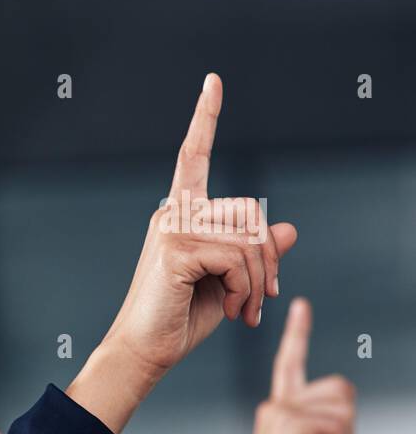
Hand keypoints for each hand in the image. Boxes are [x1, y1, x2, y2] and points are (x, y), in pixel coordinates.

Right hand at [102, 74, 298, 376]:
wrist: (146, 351)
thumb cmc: (181, 318)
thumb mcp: (230, 282)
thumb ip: (254, 253)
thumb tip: (287, 228)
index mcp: (181, 214)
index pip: (194, 156)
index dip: (205, 119)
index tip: (212, 82)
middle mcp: (173, 213)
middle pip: (251, 210)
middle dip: (268, 257)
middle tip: (264, 298)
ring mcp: (171, 228)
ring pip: (248, 236)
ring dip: (258, 281)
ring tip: (246, 311)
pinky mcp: (175, 250)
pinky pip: (236, 258)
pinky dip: (246, 289)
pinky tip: (234, 311)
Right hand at [216, 298, 355, 433]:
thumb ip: (326, 427)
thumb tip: (340, 410)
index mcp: (281, 411)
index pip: (291, 364)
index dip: (298, 333)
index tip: (300, 306)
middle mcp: (276, 404)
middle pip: (342, 390)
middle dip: (347, 426)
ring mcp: (280, 409)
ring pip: (344, 409)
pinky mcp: (288, 419)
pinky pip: (338, 427)